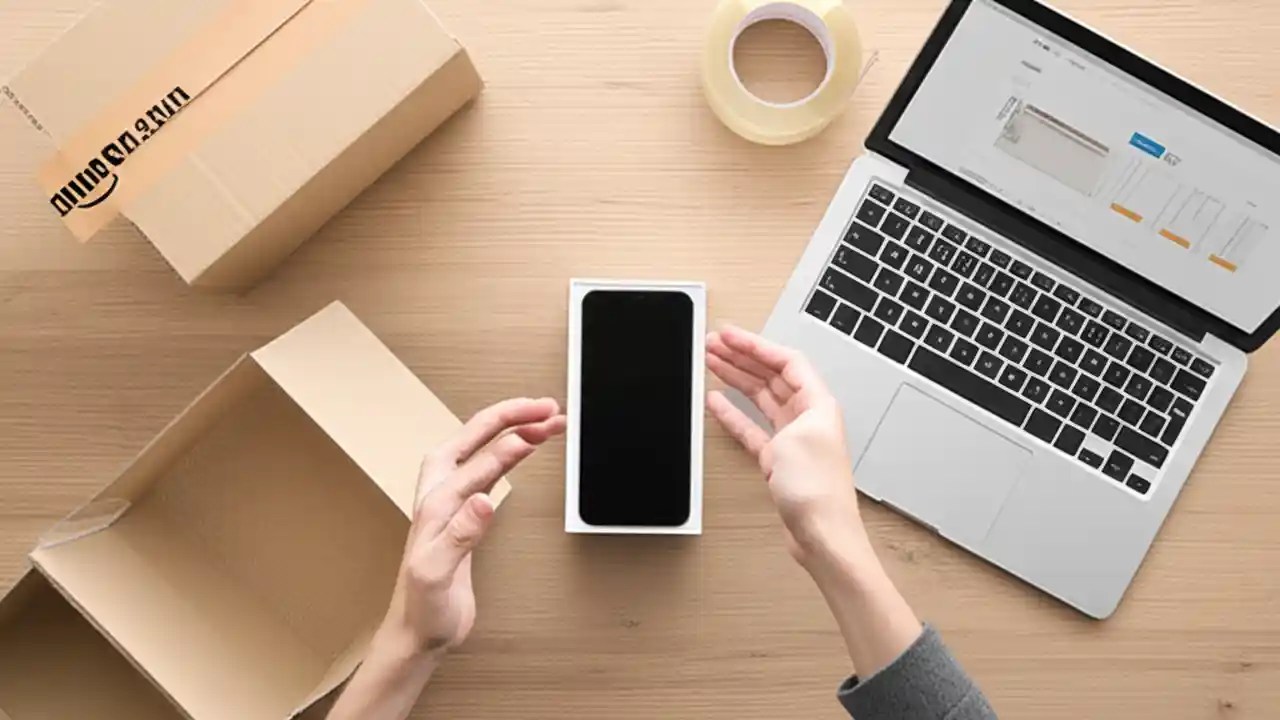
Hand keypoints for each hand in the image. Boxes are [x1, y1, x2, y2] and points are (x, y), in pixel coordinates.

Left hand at [382, 397, 566, 657]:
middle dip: (513, 416)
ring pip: (486, 449)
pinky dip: (510, 453)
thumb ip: (459, 535)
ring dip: (515, 429)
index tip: (541, 430)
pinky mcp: (466, 514)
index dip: (511, 441)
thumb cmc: (422, 607)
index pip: (479, 459)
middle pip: (478, 437)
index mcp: (436, 502)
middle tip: (549, 408)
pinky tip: (524, 448)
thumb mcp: (436, 573)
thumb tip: (484, 500)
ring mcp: (454, 502)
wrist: (416, 633)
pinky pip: (489, 469)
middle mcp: (443, 494)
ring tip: (548, 420)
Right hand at [705, 326, 865, 566]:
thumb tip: (764, 388)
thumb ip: (780, 404)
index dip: (756, 345)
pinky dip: (732, 412)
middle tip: (713, 343)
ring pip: (759, 397)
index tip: (729, 335)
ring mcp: (791, 438)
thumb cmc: (818, 490)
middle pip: (771, 375)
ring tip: (711, 362)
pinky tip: (716, 401)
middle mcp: (807, 417)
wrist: (822, 535)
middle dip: (742, 356)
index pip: (786, 361)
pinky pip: (751, 426)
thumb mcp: (798, 434)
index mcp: (818, 404)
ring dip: (736, 378)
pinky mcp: (778, 460)